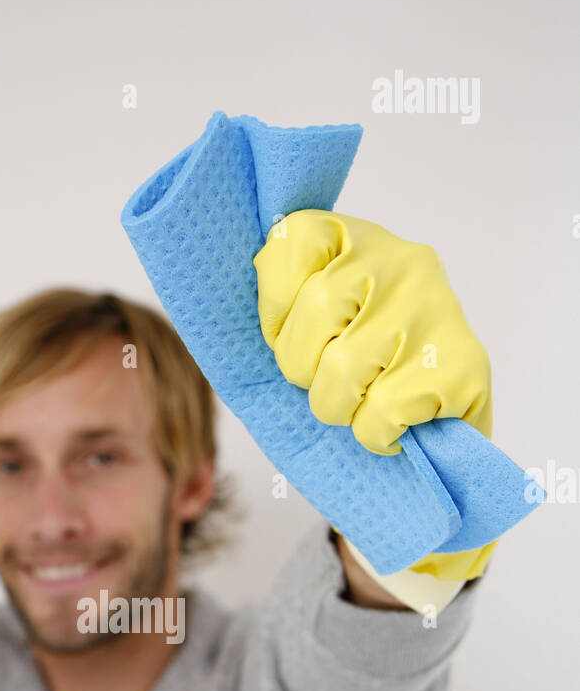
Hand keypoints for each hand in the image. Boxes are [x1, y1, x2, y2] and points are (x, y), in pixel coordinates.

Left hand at [254, 210, 495, 580]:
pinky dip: (376, 434)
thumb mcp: (310, 329)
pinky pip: (386, 409)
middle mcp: (403, 260)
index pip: (288, 241)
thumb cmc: (355, 384)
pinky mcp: (467, 364)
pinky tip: (394, 427)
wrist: (435, 450)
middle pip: (318, 306)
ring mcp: (439, 309)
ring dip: (339, 408)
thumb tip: (224, 302)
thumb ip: (279, 309)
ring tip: (360, 407)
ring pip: (345, 366)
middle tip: (325, 383)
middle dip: (304, 368)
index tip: (288, 336)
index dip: (275, 306)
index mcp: (354, 240)